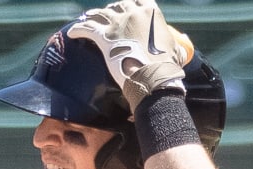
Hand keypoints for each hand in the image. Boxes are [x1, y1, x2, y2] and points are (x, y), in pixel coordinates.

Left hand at [68, 0, 193, 109]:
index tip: (126, 8)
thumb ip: (175, 45)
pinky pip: (86, 28)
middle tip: (105, 16)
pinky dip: (78, 30)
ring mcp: (117, 23)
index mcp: (151, 12)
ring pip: (100, 14)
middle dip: (111, 10)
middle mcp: (133, 13)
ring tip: (86, 18)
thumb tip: (180, 49)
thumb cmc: (166, 67)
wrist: (153, 77)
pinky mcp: (104, 36)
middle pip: (118, 5)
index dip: (131, 4)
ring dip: (92, 16)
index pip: (139, 0)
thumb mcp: (175, 50)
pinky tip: (72, 33)